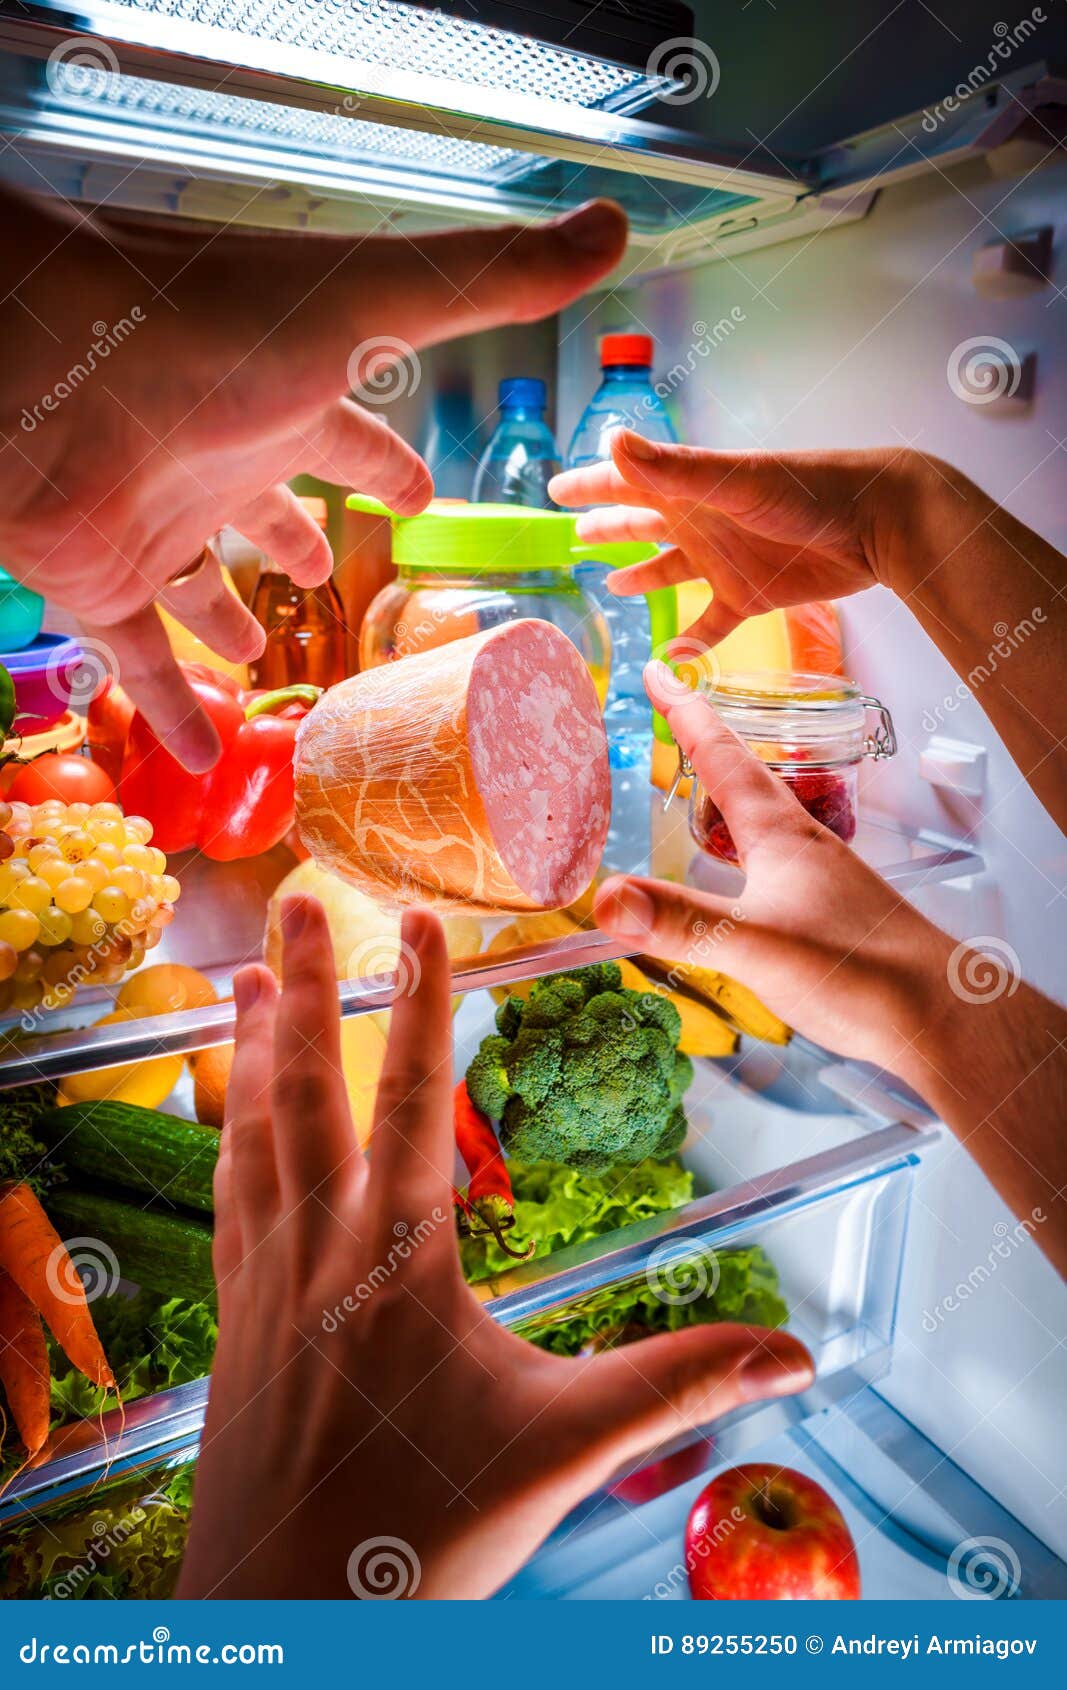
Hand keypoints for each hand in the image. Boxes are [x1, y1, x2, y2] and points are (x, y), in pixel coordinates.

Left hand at [0, 192, 626, 769]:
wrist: (50, 362)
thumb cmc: (212, 327)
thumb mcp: (374, 305)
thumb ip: (491, 281)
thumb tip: (615, 229)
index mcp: (282, 402)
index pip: (347, 439)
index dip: (385, 467)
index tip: (417, 494)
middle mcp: (216, 462)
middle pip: (263, 510)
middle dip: (294, 541)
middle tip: (319, 572)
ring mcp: (155, 526)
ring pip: (196, 588)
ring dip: (225, 621)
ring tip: (252, 652)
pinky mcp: (100, 584)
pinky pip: (142, 664)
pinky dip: (171, 713)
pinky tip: (199, 756)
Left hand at [178, 893, 811, 1599]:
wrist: (286, 1615)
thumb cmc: (419, 1533)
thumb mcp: (563, 1452)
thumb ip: (675, 1385)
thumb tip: (790, 1356)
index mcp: (399, 1261)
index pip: (410, 1098)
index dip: (417, 998)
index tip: (420, 919)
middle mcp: (319, 1250)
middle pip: (307, 1088)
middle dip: (307, 982)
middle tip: (296, 897)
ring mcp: (265, 1282)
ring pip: (253, 1133)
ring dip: (252, 1046)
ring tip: (247, 974)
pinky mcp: (237, 1319)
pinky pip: (228, 1198)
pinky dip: (228, 1134)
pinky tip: (228, 1112)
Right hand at [549, 431, 945, 649]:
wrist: (875, 524)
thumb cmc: (807, 490)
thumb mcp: (732, 479)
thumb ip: (671, 467)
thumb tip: (611, 441)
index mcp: (689, 487)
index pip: (626, 481)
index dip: (591, 483)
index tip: (556, 487)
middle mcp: (700, 521)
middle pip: (641, 524)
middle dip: (608, 525)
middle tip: (573, 531)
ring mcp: (723, 560)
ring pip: (669, 571)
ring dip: (641, 576)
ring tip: (610, 585)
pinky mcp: (749, 596)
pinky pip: (710, 624)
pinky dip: (690, 643)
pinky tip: (670, 658)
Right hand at [595, 663, 1066, 1271]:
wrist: (940, 1016)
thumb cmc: (859, 972)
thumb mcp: (756, 947)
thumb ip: (682, 922)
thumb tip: (605, 898)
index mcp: (781, 835)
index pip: (722, 757)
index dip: (685, 712)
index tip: (655, 670)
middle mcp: (802, 844)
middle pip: (744, 777)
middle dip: (702, 742)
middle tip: (671, 712)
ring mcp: (819, 877)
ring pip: (762, 819)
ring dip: (725, 795)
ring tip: (696, 785)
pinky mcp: (828, 912)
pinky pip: (771, 861)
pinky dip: (742, 850)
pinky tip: (739, 874)